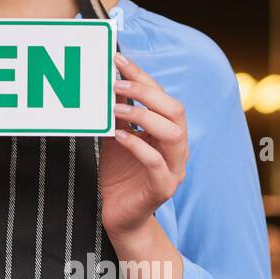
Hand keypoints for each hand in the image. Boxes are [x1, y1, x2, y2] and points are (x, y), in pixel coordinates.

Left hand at [99, 52, 187, 235]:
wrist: (119, 217)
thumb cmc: (118, 177)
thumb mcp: (115, 139)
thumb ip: (115, 117)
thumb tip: (103, 85)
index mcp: (167, 133)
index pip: (162, 97)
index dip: (142, 77)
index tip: (119, 61)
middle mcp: (177, 148)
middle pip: (175, 110)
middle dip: (146, 92)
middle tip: (116, 85)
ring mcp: (174, 169)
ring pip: (174, 133)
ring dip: (144, 116)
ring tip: (116, 108)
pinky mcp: (163, 188)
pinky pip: (156, 162)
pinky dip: (138, 145)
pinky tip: (119, 135)